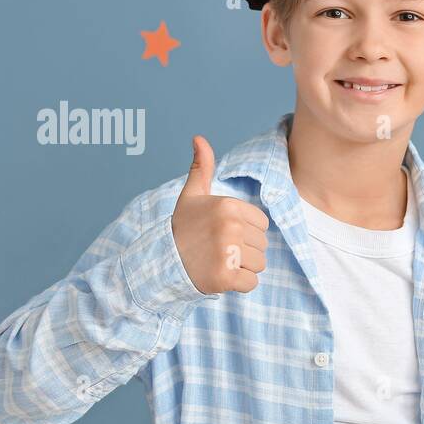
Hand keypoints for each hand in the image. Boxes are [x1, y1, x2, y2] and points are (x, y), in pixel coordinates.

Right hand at [171, 135, 269, 293]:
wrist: (160, 261)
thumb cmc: (183, 228)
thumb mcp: (191, 196)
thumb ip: (201, 168)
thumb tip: (199, 138)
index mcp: (229, 206)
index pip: (262, 225)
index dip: (246, 232)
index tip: (222, 234)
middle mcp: (230, 226)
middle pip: (262, 245)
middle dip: (245, 251)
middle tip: (219, 250)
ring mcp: (229, 252)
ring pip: (259, 265)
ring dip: (243, 268)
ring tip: (219, 262)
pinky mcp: (226, 276)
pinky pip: (252, 284)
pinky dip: (238, 285)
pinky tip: (220, 277)